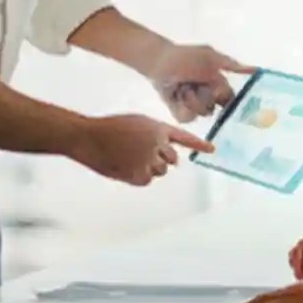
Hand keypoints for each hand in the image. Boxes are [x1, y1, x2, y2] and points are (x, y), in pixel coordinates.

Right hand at [69, 114, 213, 185]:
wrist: (90, 137)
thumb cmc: (109, 128)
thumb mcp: (137, 123)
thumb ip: (154, 135)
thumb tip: (164, 151)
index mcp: (158, 128)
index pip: (184, 138)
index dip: (199, 145)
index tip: (212, 150)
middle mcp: (158, 144)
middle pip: (173, 159)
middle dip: (162, 159)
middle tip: (142, 154)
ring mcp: (149, 159)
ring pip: (161, 171)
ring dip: (150, 168)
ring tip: (129, 158)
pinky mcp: (139, 173)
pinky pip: (147, 180)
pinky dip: (138, 177)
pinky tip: (125, 166)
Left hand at [147, 44, 254, 122]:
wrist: (159, 61)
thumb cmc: (186, 57)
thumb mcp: (211, 57)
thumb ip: (232, 65)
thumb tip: (257, 70)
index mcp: (219, 85)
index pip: (230, 98)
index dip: (225, 98)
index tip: (216, 91)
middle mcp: (210, 98)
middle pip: (216, 107)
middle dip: (205, 96)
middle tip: (194, 84)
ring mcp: (195, 107)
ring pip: (202, 113)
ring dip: (191, 99)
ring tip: (182, 87)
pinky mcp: (181, 113)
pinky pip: (187, 119)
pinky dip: (181, 107)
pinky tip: (175, 96)